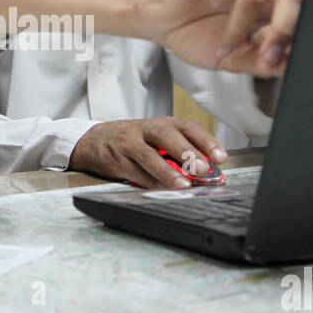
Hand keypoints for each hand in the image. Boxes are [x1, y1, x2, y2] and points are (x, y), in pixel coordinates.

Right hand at [69, 116, 226, 188]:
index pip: (186, 127)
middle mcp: (145, 129)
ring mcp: (128, 143)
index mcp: (160, 123)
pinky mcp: (115, 159)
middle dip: (186, 152)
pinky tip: (161, 189)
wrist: (93, 141)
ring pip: (148, 155)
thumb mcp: (155, 139)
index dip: (204, 140)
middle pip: (167, 135)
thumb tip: (204, 171)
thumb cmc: (132, 141)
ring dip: (167, 171)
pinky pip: (134, 172)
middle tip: (202, 168)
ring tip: (183, 184)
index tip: (219, 157)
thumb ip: (177, 152)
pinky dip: (149, 182)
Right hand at [142, 0, 301, 76]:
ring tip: (223, 45)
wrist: (158, 21)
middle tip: (268, 55)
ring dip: (240, 27)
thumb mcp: (232, 58)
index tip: (285, 60)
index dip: (301, 34)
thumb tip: (287, 66)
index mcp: (272, 6)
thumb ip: (260, 62)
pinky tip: (212, 4)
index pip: (301, 10)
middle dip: (284, 28)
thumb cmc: (195, 34)